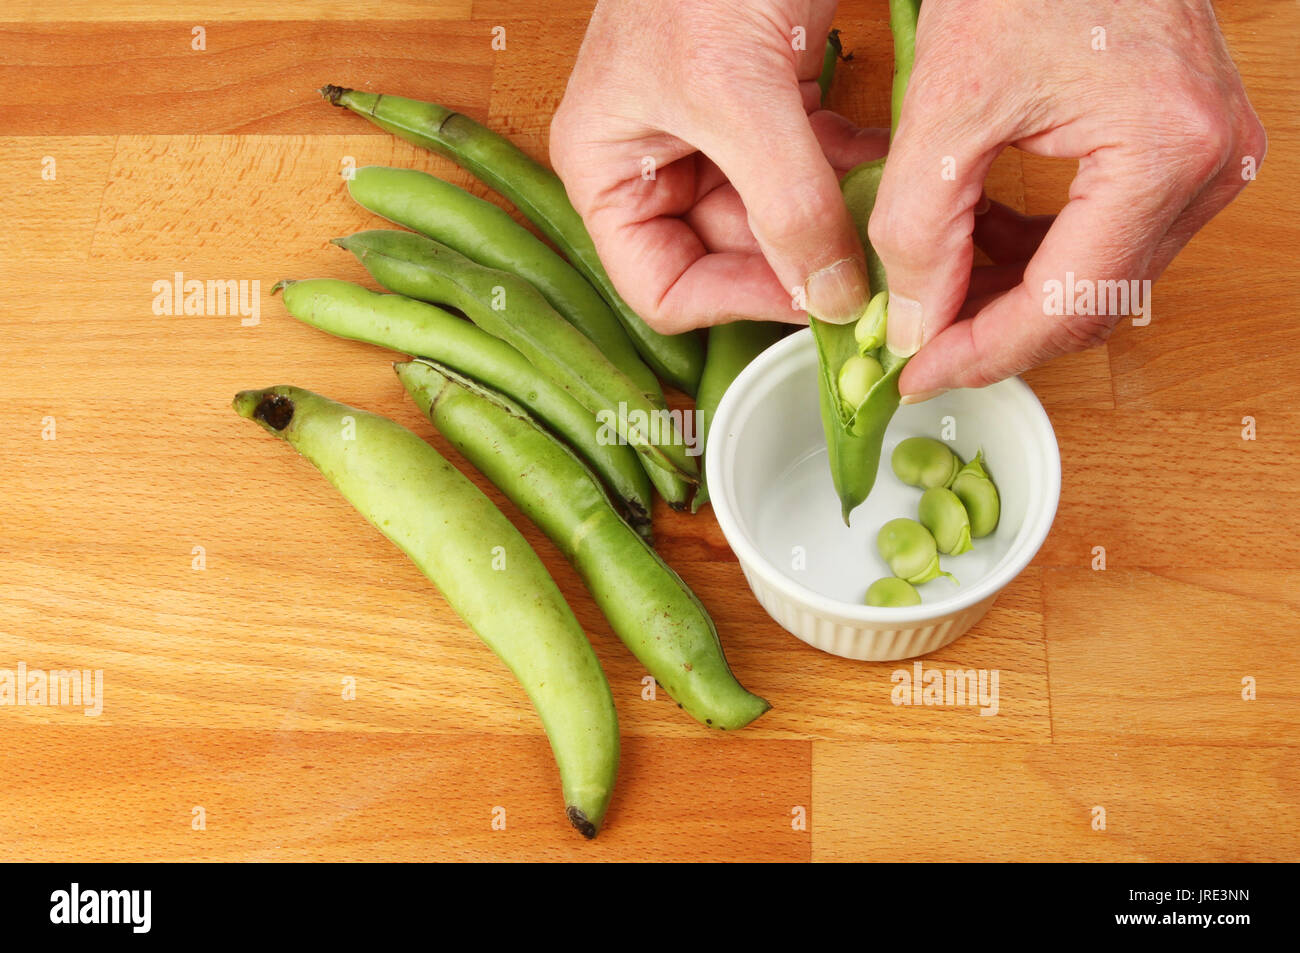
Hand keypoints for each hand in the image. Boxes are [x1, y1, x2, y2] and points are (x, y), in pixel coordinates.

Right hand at [551, 0, 885, 332]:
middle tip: (870, 271)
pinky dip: (851, 177)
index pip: (662, 288)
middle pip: (729, 258)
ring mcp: (714, 139)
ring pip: (778, 222)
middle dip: (799, 263)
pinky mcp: (767, 110)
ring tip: (888, 219)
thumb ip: (785, 206)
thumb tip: (832, 300)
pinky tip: (891, 169)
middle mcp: (655, 163)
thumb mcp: (737, 94)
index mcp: (609, 170)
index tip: (810, 298)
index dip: (735, 301)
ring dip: (836, 225)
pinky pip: (810, 173)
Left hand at [872, 0, 1265, 400]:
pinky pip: (1111, 240)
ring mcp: (1209, 161)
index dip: (982, 354)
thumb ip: (917, 229)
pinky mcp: (1186, 150)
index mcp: (1164, 153)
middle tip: (918, 347)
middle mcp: (1209, 167)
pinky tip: (980, 250)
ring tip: (937, 300)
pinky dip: (1042, 258)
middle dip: (998, 335)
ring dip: (1016, 300)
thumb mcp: (945, 104)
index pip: (1067, 306)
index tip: (915, 374)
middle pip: (1092, 306)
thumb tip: (910, 326)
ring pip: (1101, 283)